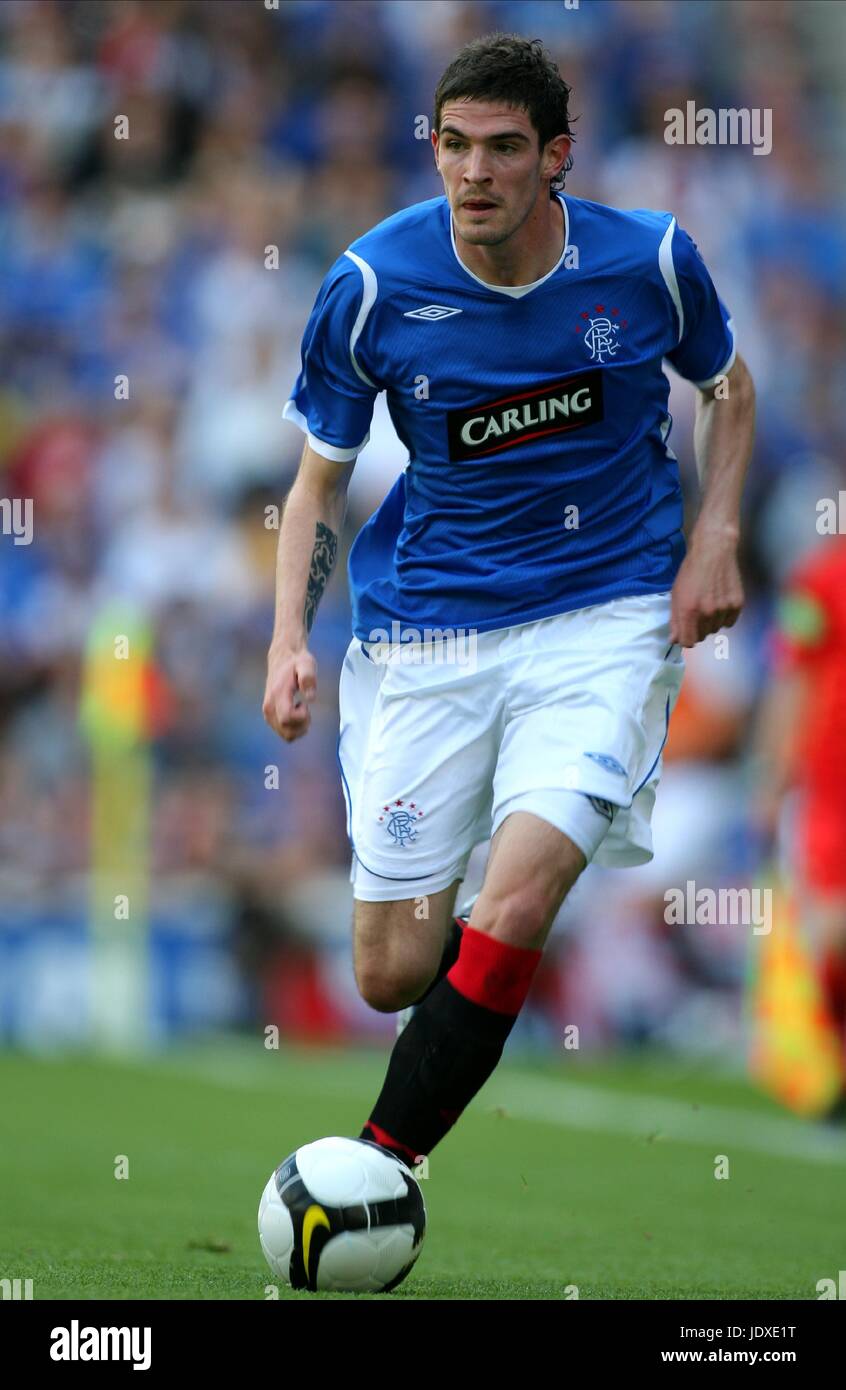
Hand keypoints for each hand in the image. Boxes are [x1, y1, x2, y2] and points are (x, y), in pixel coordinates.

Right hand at [262, 643, 317, 741]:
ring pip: (286, 735)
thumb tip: (311, 698)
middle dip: (302, 725)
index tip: (304, 703)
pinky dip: (294, 728)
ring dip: (299, 727)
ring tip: (301, 709)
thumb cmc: (296, 662)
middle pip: (287, 732)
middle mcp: (269, 707)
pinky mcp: (269, 716)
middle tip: (305, 707)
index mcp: (277, 695)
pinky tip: (296, 712)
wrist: (282, 658)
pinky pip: (283, 733)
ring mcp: (268, 713)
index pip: (287, 718)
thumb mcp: (306, 664)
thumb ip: (308, 678)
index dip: (301, 716)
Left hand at [670, 527, 743, 646]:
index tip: (686, 631)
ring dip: (711, 622)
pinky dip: (724, 617)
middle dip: (697, 628)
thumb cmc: (691, 572)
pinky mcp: (737, 604)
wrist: (714, 551)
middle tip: (697, 611)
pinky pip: (729, 623)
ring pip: (716, 629)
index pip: (688, 642)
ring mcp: (724, 609)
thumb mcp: (676, 595)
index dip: (685, 638)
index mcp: (689, 611)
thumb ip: (675, 620)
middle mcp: (707, 613)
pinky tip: (719, 603)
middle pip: (702, 636)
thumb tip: (674, 641)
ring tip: (708, 603)